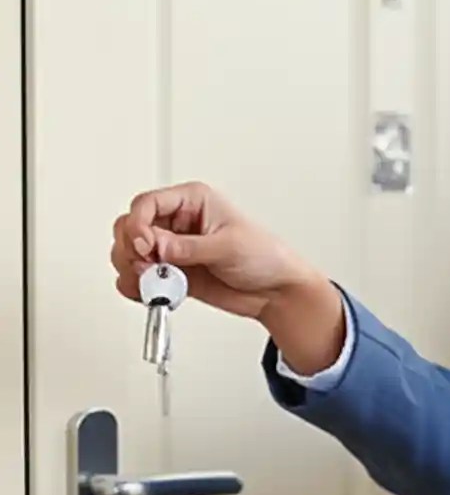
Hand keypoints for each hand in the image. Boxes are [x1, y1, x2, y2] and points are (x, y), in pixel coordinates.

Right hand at [111, 182, 344, 373]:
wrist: (276, 292)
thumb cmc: (265, 256)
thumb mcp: (228, 247)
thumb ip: (188, 247)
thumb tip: (156, 246)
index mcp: (193, 201)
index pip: (147, 204)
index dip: (138, 224)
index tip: (145, 247)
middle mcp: (177, 222)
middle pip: (129, 227)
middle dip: (131, 249)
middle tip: (149, 268)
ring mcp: (172, 248)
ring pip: (128, 253)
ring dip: (132, 269)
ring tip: (155, 284)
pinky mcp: (171, 273)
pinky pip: (138, 277)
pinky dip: (137, 287)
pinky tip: (152, 293)